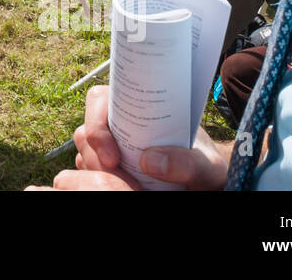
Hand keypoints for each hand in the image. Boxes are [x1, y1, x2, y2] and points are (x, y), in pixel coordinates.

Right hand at [29, 85, 229, 190]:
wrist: (206, 182)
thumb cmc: (207, 166)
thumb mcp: (205, 165)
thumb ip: (186, 162)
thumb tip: (150, 161)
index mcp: (138, 106)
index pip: (99, 100)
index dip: (97, 124)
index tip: (112, 157)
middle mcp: (118, 123)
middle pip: (87, 132)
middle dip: (98, 159)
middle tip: (122, 184)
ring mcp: (110, 145)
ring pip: (84, 155)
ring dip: (98, 174)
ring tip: (129, 189)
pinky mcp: (107, 167)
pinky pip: (89, 173)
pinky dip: (100, 184)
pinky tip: (123, 190)